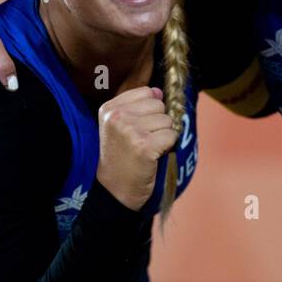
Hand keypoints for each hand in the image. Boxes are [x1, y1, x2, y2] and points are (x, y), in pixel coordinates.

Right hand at [95, 87, 177, 211]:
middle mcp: (117, 116)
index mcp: (109, 108)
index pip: (146, 92)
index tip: (136, 129)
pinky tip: (153, 156)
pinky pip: (172, 135)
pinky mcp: (144, 145)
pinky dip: (168, 147)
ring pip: (167, 120)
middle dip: (157, 123)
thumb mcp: (120, 126)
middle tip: (142, 141)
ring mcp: (130, 130)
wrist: (114, 190)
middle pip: (159, 105)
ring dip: (162, 136)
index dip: (149, 111)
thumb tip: (158, 91)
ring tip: (146, 149)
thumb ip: (138, 106)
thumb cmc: (121, 157)